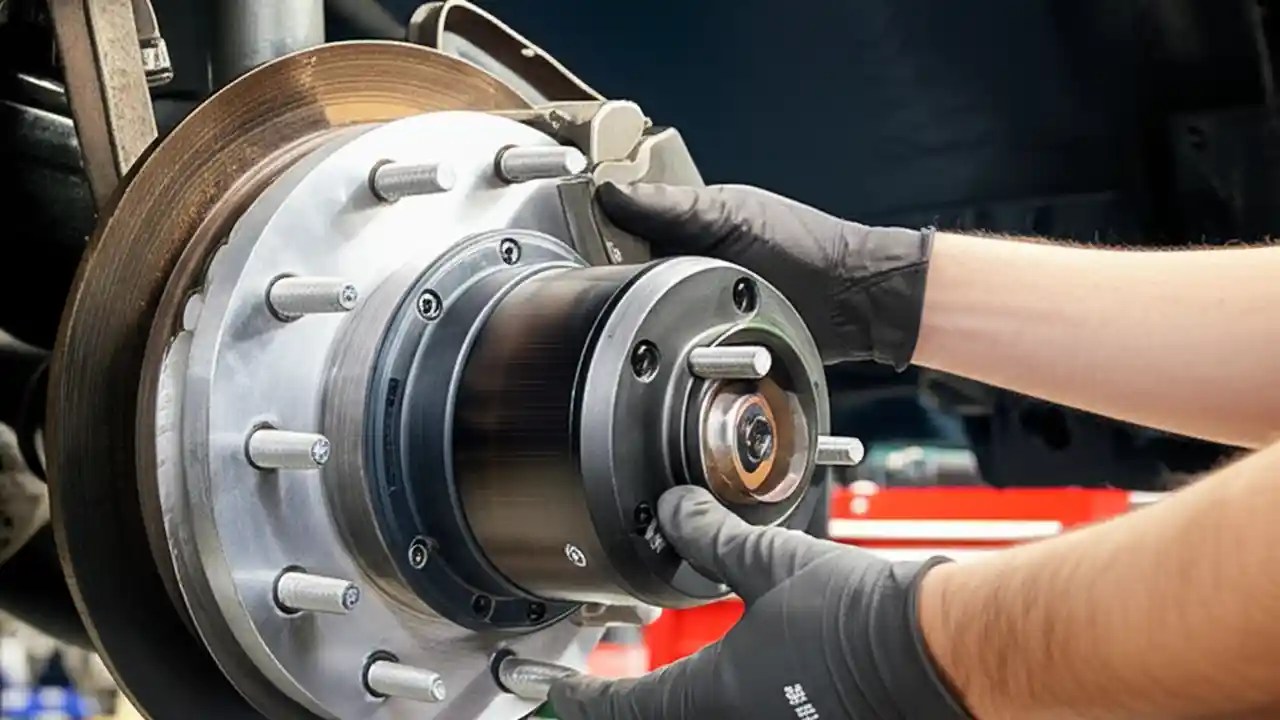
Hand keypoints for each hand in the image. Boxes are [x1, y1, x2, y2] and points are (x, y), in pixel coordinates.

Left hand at [548, 486, 968, 719]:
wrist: (937, 654)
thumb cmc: (859, 620)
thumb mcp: (769, 563)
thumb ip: (711, 537)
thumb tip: (676, 509)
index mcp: (710, 698)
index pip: (618, 706)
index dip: (576, 693)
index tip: (553, 683)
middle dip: (622, 709)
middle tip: (602, 689)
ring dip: (670, 708)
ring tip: (653, 686)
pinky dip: (721, 707)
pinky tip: (737, 684)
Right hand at [595, 182, 933, 368]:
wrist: (849, 302)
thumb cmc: (804, 249)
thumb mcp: (731, 216)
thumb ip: (671, 206)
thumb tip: (609, 192)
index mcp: (687, 223)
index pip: (623, 223)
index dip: (594, 229)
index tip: (569, 235)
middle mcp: (685, 262)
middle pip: (623, 267)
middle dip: (606, 273)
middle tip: (586, 279)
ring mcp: (693, 301)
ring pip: (639, 306)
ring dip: (627, 309)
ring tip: (610, 308)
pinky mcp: (703, 340)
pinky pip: (668, 339)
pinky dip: (656, 336)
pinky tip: (643, 335)